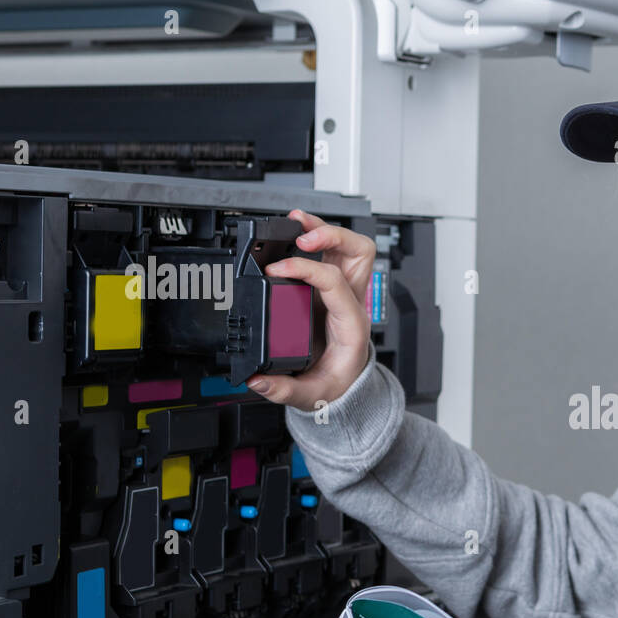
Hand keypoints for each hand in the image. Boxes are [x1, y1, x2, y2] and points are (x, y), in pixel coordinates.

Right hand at [245, 210, 374, 410]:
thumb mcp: (313, 396)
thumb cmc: (336, 385)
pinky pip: (333, 254)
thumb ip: (285, 390)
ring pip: (350, 247)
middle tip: (300, 236)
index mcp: (351, 325)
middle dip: (330, 236)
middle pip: (359, 253)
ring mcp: (345, 293)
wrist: (347, 386)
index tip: (275, 270)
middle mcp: (353, 303)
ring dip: (325, 230)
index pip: (334, 281)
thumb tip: (258, 380)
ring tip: (296, 221)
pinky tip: (296, 233)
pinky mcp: (333, 289)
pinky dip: (316, 238)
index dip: (304, 269)